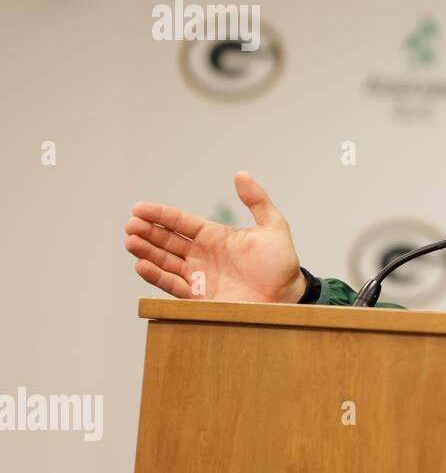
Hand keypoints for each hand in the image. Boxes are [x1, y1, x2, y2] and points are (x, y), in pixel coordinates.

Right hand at [124, 171, 305, 303]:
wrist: (288, 297)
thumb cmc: (281, 263)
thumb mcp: (273, 226)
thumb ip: (257, 201)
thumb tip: (241, 174)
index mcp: (215, 236)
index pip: (181, 222)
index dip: (160, 215)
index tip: (139, 208)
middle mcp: (202, 254)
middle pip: (167, 240)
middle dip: (148, 232)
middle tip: (130, 224)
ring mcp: (199, 276)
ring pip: (165, 261)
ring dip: (146, 251)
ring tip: (130, 241)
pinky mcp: (199, 298)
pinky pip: (173, 285)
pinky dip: (157, 276)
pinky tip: (141, 265)